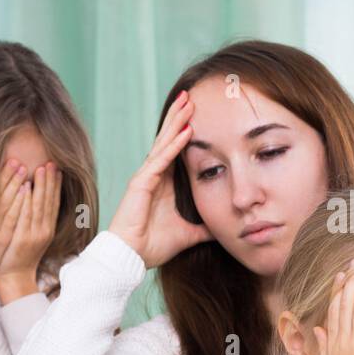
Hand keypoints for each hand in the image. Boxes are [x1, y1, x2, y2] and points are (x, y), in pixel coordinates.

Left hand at [0, 162, 61, 278]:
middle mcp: (44, 231)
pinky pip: (24, 217)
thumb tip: (35, 201)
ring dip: (41, 186)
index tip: (57, 169)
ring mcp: (34, 235)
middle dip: (50, 180)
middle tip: (51, 162)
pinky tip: (26, 188)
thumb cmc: (20, 257)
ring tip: (41, 169)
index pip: (54, 203)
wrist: (14, 278)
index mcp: (47, 229)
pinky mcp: (22, 239)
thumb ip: (36, 221)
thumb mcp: (32, 238)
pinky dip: (26, 202)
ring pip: (39, 206)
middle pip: (49, 201)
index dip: (56, 185)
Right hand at [108, 90, 212, 267]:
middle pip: (168, 139)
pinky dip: (173, 145)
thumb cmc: (152, 247)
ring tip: (188, 102)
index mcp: (162, 185)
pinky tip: (186, 130)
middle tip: (191, 95)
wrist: (129, 259)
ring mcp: (145, 178)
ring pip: (163, 143)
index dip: (184, 131)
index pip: (175, 151)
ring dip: (176, 122)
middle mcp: (153, 176)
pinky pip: (160, 160)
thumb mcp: (188, 234)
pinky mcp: (140, 184)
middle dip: (179, 117)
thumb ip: (204, 228)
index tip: (197, 114)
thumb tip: (223, 228)